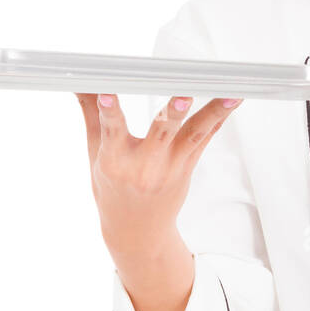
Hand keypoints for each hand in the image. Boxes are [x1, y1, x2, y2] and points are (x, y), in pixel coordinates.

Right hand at [75, 91, 242, 273]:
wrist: (137, 230)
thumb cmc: (112, 190)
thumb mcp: (95, 155)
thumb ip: (92, 115)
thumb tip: (77, 80)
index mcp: (114, 161)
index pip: (111, 130)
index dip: (108, 111)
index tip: (105, 92)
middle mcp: (145, 166)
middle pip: (161, 134)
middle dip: (172, 114)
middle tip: (183, 95)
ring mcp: (170, 168)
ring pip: (194, 135)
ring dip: (213, 113)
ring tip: (230, 95)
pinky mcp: (188, 167)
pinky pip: (205, 139)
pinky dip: (218, 118)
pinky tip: (232, 99)